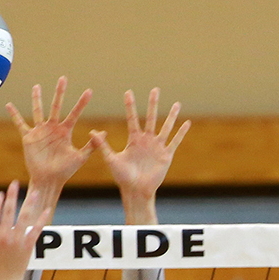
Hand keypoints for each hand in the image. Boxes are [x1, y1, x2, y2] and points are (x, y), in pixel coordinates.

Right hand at [0, 180, 52, 279]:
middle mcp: (4, 236)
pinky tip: (46, 210)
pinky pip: (36, 231)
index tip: (0, 194)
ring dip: (29, 203)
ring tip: (35, 192)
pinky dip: (41, 220)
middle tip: (15, 183)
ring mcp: (17, 241)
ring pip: (24, 218)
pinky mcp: (27, 247)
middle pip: (9, 211)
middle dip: (12, 196)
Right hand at [6, 77, 91, 191]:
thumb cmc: (65, 171)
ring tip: (36, 86)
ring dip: (37, 99)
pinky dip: (14, 115)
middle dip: (60, 93)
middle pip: (56, 106)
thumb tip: (103, 133)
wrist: (49, 180)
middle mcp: (53, 128)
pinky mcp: (28, 137)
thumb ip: (92, 145)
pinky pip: (20, 123)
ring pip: (38, 111)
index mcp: (65, 131)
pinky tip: (9, 105)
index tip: (89, 91)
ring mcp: (40, 131)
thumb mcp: (80, 157)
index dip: (82, 103)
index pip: (74, 113)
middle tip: (63, 79)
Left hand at [90, 88, 190, 217]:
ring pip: (166, 127)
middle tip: (155, 89)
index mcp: (134, 140)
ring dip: (171, 116)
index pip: (132, 118)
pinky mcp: (166, 155)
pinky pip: (175, 141)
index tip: (128, 91)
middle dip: (153, 104)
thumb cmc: (123, 177)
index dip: (130, 106)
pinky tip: (187, 123)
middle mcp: (146, 140)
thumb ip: (102, 146)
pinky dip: (181, 133)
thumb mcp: (111, 160)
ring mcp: (157, 147)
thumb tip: (91, 132)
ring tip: (177, 104)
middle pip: (151, 118)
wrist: (136, 190)